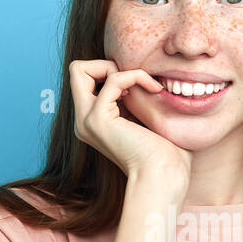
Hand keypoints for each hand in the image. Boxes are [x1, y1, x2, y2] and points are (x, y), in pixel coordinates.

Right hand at [67, 60, 192, 187]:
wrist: (164, 177)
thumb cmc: (166, 155)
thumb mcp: (147, 119)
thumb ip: (137, 98)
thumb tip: (143, 75)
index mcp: (94, 122)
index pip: (86, 80)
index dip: (110, 72)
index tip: (136, 89)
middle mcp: (84, 122)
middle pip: (76, 71)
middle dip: (106, 64)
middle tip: (134, 82)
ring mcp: (87, 121)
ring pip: (79, 69)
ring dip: (118, 68)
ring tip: (145, 85)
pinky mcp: (98, 119)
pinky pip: (113, 80)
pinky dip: (135, 76)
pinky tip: (154, 90)